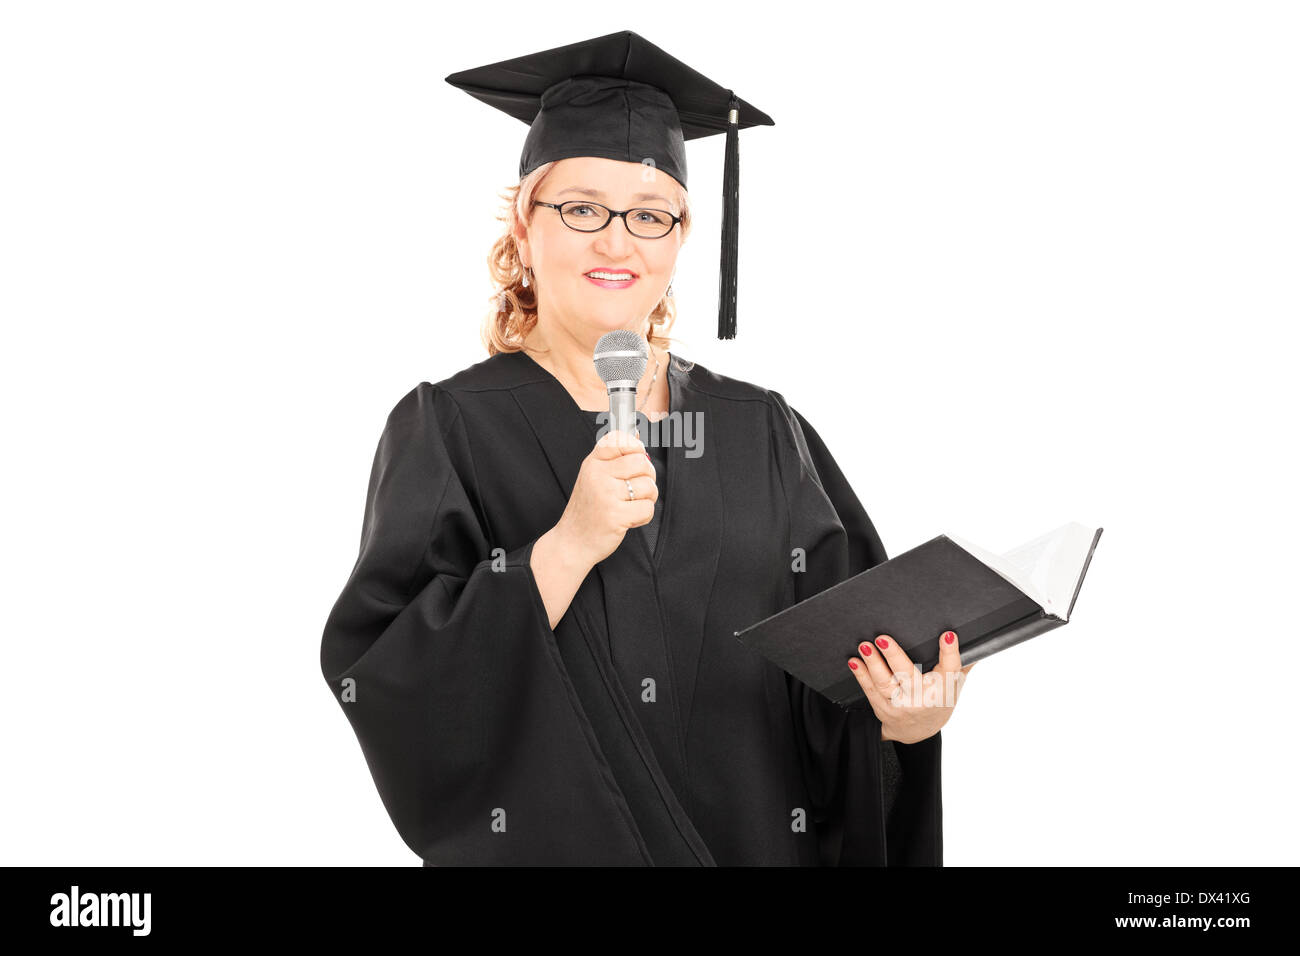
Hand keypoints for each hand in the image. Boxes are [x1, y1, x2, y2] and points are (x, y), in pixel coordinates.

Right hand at [555, 429, 657, 565]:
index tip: (635, 461)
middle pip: (642, 462)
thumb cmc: (586, 510)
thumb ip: (612, 458)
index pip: (621, 440)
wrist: (572, 542)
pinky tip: (629, 519)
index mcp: (593, 463)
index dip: (635, 448)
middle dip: (648, 477)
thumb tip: (634, 434)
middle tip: (636, 489)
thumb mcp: (592, 477)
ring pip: (649, 486)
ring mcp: (606, 495)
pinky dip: (643, 516)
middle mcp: (598, 475)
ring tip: (631, 506)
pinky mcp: (616, 516)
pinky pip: (647, 508)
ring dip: (647, 499)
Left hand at [846, 630, 974, 744]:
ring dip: (873, 663)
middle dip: (894, 655)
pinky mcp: (882, 708)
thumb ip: (959, 663)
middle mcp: (921, 698)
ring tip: (865, 646)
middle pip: (908, 675)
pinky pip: (870, 690)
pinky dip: (861, 675)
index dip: (950, 653)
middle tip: (882, 638)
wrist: (918, 730)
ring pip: (884, 683)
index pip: (950, 670)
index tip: (947, 636)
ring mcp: (900, 705)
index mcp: (944, 690)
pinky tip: (855, 661)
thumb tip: (963, 637)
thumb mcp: (954, 685)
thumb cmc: (937, 700)